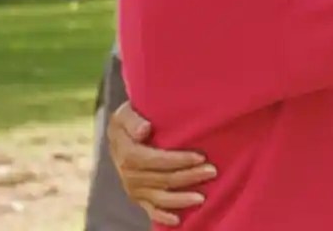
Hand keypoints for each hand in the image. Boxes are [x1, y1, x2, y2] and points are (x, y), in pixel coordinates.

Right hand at [107, 101, 215, 225]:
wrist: (120, 134)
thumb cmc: (130, 118)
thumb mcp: (126, 112)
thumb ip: (133, 119)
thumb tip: (145, 130)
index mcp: (126, 153)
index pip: (154, 160)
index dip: (177, 160)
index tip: (199, 157)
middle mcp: (128, 175)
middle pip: (162, 179)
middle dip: (188, 177)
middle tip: (212, 171)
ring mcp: (132, 189)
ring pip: (160, 198)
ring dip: (181, 199)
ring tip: (203, 197)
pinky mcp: (138, 198)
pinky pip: (151, 210)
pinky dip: (163, 217)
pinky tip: (179, 220)